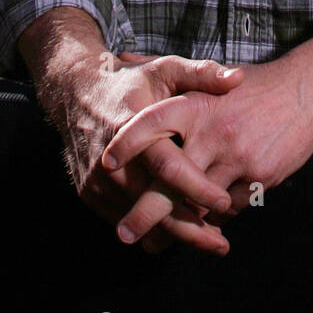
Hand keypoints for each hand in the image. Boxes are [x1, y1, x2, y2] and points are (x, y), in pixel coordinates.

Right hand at [35, 46, 243, 254]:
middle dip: (189, 228)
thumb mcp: (164, 68)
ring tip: (208, 242)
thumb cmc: (131, 81)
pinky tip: (176, 234)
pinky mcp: (89, 192)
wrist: (75, 92)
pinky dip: (149, 229)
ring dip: (172, 234)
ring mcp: (96, 179)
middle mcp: (111, 158)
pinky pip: (122, 218)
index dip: (197, 187)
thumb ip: (201, 73)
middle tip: (221, 244)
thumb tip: (237, 78)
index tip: (226, 202)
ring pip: (138, 218)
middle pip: (153, 203)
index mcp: (133, 126)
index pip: (167, 166)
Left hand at [101, 53, 312, 253]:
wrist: (307, 90)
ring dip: (183, 221)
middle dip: (145, 212)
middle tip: (124, 233)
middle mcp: (214, 131)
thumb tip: (120, 56)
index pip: (152, 123)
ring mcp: (238, 156)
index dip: (128, 144)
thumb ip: (163, 72)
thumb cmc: (253, 84)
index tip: (107, 163)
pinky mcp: (260, 176)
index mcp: (197, 104)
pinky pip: (229, 207)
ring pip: (200, 202)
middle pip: (171, 180)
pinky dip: (216, 213)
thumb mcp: (209, 74)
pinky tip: (209, 214)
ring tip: (163, 239)